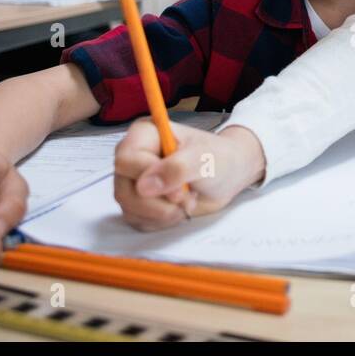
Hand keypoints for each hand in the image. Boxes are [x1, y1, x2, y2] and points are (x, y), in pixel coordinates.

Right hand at [113, 122, 265, 230]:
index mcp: (144, 134)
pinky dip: (161, 221)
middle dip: (158, 203)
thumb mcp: (204, 159)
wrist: (230, 175)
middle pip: (124, 190)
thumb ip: (176, 168)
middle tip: (187, 199)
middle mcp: (133, 157)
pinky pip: (138, 220)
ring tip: (187, 201)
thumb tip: (144, 186)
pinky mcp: (138, 202)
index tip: (178, 191)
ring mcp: (133, 181)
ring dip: (162, 213)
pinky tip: (179, 209)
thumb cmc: (219, 158)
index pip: (126, 161)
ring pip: (129, 209)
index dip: (150, 179)